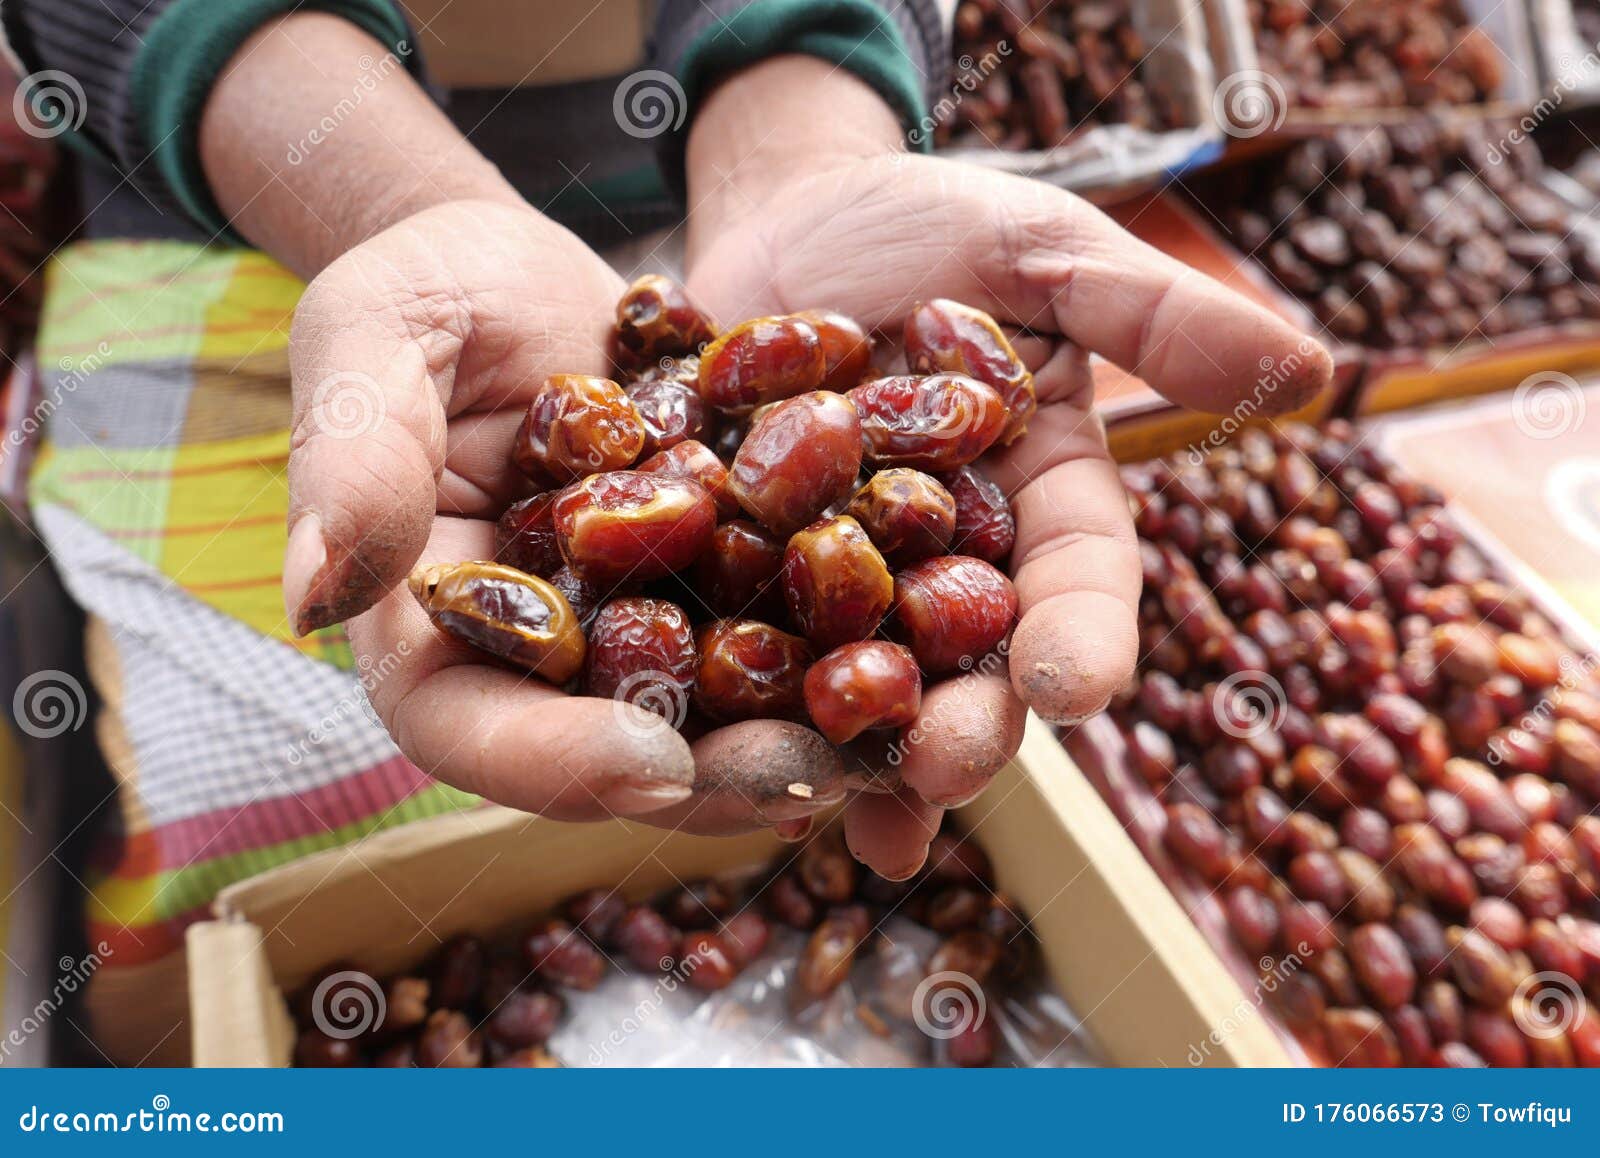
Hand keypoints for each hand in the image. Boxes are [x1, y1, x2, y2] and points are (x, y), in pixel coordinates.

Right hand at [287, 201, 863, 831]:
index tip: (646, 763)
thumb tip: (311, 596)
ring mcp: (640, 628)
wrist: (537, 266)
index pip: (469, 726)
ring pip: (711, 715)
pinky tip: (924, 663)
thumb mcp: (373, 337)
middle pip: (609, 747)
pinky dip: (845, 658)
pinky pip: (782, 639)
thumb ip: (350, 454)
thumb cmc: (430, 290)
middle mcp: (544, 654)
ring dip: (797, 740)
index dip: (551, 762)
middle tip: (804, 775)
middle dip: (707, 776)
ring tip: (887, 741)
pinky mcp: (723, 586)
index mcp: (434, 624)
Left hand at [684, 61, 1332, 876]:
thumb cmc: (932, 230)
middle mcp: (951, 564)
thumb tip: (1314, 368)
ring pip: (859, 682)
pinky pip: (739, 645)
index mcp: (1039, 502)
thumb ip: (1154, 315)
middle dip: (963, 723)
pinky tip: (709, 768)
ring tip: (826, 807)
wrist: (788, 218)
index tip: (1078, 687)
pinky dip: (732, 704)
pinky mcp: (740, 572)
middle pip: (967, 663)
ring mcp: (842, 580)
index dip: (1082, 636)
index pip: (1077, 579)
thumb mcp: (1042, 251)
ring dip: (846, 750)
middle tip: (943, 772)